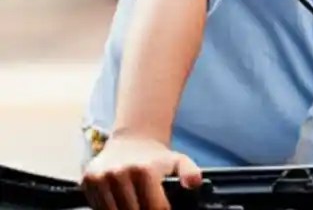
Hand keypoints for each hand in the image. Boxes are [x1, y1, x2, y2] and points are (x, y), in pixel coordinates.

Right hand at [82, 133, 201, 209]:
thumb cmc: (157, 157)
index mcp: (144, 171)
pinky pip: (97, 207)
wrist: (132, 140)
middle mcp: (120, 173)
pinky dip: (108, 208)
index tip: (162, 207)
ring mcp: (101, 177)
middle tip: (147, 205)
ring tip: (135, 204)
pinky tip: (120, 203)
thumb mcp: (179, 161)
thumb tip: (194, 183)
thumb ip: (190, 173)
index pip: (154, 207)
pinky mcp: (87, 180)